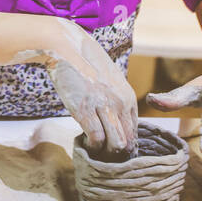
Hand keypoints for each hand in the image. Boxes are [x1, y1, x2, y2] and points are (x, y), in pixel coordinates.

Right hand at [30, 17, 138, 154]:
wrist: (66, 46)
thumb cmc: (85, 62)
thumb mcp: (110, 79)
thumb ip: (116, 98)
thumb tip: (114, 120)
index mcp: (128, 97)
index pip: (135, 132)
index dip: (124, 144)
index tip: (111, 147)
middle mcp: (120, 103)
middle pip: (128, 142)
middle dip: (117, 153)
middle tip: (103, 154)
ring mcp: (104, 106)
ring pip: (116, 144)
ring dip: (105, 152)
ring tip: (95, 149)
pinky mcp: (85, 109)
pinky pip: (96, 138)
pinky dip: (91, 145)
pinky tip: (85, 142)